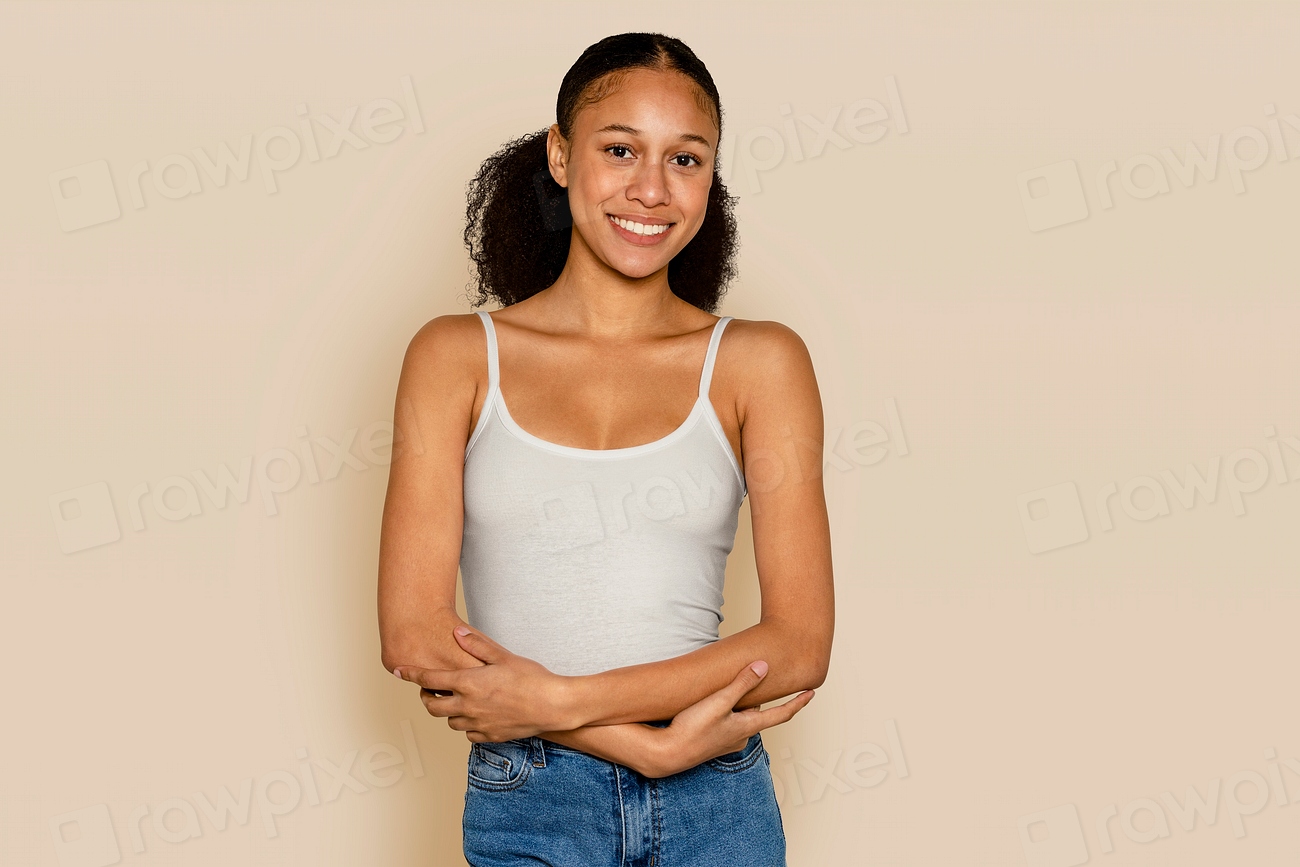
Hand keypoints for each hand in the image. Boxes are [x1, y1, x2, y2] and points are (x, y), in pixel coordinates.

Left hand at [393, 626, 572, 742]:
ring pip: (449, 721)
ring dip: (448, 711)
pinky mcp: (489, 736)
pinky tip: (476, 716)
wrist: (553, 706)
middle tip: (430, 689)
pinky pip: (468, 734)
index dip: (411, 673)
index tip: (398, 670)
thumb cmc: (531, 678)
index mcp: (468, 683)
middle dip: (427, 696)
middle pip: (432, 706)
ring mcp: (478, 723)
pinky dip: (466, 725)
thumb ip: (477, 644)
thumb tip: (457, 631)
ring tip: (456, 701)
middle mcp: (468, 706)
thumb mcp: (503, 656)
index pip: (429, 679)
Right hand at [642, 660, 813, 777]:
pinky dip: (727, 711)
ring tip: (732, 687)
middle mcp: (741, 736)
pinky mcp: (712, 742)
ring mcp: (726, 741)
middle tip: (758, 677)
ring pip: (741, 717)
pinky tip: (713, 704)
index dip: (798, 703)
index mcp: (748, 727)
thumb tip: (764, 667)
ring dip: (740, 704)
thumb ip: (742, 683)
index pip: (782, 714)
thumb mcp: (719, 701)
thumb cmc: (692, 730)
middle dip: (759, 696)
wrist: (667, 754)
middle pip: (758, 712)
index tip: (811, 693)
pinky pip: (728, 722)